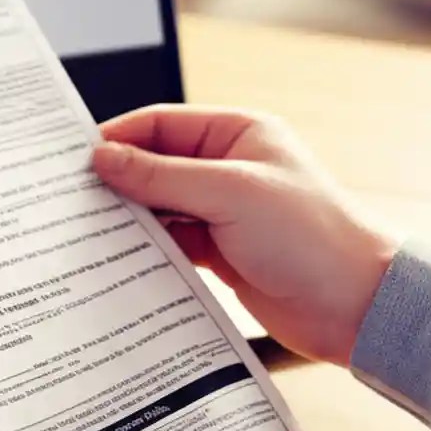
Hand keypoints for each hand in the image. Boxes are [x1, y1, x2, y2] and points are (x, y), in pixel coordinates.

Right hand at [93, 105, 397, 365]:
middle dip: (118, 182)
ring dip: (131, 220)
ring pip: (160, 209)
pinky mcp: (223, 254)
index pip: (161, 125)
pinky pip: (172, 246)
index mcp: (238, 135)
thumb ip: (162, 175)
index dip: (118, 139)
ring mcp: (225, 213)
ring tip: (91, 233)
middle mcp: (229, 169)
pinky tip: (122, 261)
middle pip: (155, 167)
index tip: (77, 160)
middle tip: (74, 200)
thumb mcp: (230, 193)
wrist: (356, 305)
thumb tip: (105, 157)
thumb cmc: (312, 237)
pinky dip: (148, 252)